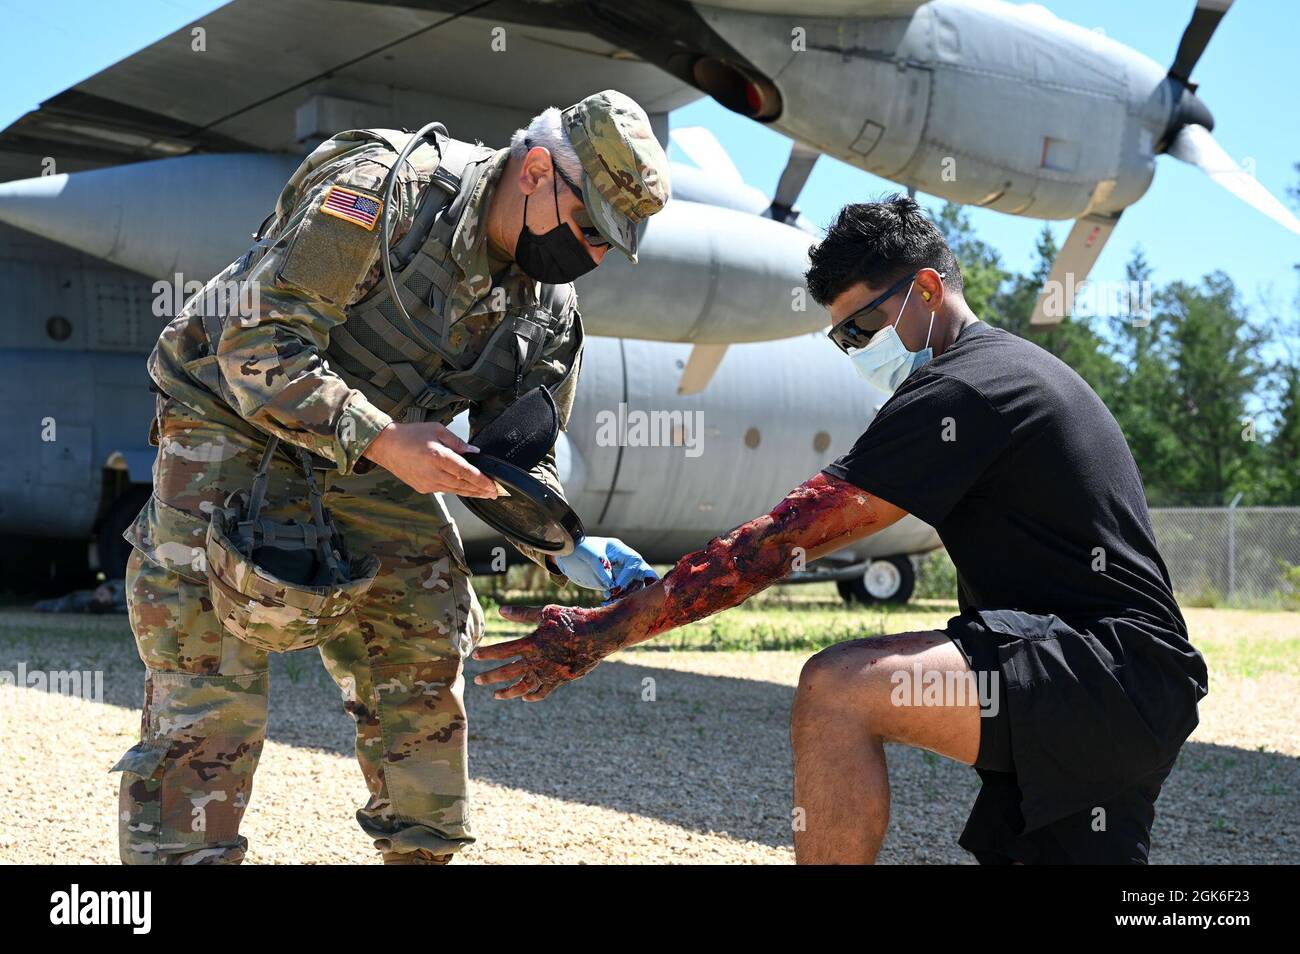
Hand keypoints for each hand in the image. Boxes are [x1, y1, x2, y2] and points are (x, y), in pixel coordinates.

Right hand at [363, 422, 498, 497]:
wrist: (386, 445)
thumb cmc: (410, 435)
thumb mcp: (437, 430)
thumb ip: (457, 442)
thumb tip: (473, 452)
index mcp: (438, 457)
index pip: (466, 473)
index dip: (482, 481)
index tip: (493, 486)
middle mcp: (433, 474)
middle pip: (463, 486)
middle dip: (480, 490)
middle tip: (494, 494)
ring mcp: (427, 483)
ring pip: (454, 491)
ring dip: (470, 493)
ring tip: (483, 494)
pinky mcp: (422, 488)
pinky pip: (444, 491)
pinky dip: (456, 491)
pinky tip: (464, 490)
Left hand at [473, 604, 620, 700]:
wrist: (598, 634)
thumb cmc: (572, 619)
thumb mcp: (546, 612)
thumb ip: (522, 614)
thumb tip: (501, 610)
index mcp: (531, 643)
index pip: (501, 651)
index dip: (486, 654)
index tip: (475, 656)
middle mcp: (537, 661)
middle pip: (507, 672)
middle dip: (490, 677)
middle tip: (478, 681)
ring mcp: (548, 673)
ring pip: (522, 687)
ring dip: (507, 692)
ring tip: (497, 695)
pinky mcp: (560, 679)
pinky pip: (542, 692)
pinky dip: (532, 696)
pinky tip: (525, 698)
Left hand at [555, 536, 658, 601]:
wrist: (566, 557)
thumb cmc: (577, 550)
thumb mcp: (587, 554)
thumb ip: (600, 566)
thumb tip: (612, 584)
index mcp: (620, 550)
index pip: (634, 562)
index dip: (628, 576)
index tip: (613, 587)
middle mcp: (624, 562)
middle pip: (644, 573)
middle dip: (640, 587)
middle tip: (634, 599)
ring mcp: (621, 573)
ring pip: (635, 587)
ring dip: (626, 597)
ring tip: (608, 601)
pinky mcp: (615, 585)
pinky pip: (624, 594)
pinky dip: (618, 601)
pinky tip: (605, 603)